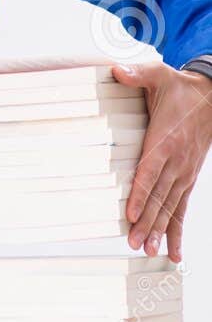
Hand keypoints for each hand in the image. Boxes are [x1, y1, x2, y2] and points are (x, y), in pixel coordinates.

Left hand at [113, 60, 211, 260]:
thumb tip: (118, 70)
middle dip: (147, 222)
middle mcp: (176, 161)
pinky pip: (182, 207)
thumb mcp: (158, 75)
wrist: (211, 96)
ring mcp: (184, 172)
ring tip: (148, 251)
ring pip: (170, 206)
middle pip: (159, 196)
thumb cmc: (180, 88)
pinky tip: (174, 251)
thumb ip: (138, 74)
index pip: (149, 171)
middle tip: (134, 243)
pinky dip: (177, 230)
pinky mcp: (188, 177)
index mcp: (165, 140)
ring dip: (160, 230)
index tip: (131, 213)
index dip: (140, 193)